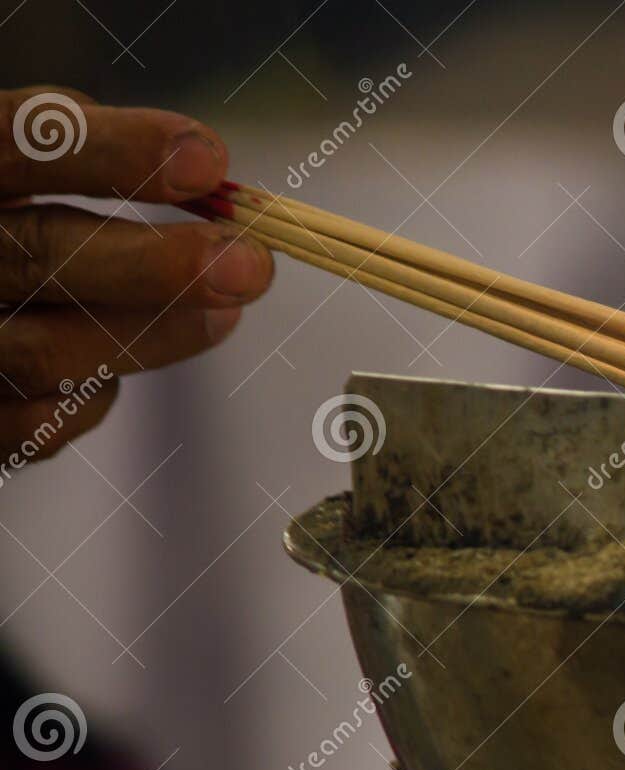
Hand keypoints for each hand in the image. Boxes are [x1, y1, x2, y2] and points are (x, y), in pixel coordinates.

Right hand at [0, 86, 272, 466]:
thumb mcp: (7, 159)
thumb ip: (68, 142)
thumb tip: (199, 168)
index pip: (8, 142)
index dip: (109, 151)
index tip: (210, 161)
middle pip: (34, 257)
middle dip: (155, 264)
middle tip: (251, 266)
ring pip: (47, 353)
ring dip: (156, 336)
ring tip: (225, 315)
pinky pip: (40, 423)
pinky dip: (93, 395)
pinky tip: (113, 373)